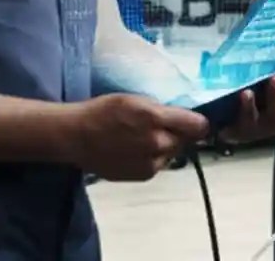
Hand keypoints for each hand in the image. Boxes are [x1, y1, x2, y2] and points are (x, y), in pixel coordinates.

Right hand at [67, 93, 208, 180]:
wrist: (76, 137)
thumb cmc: (103, 111)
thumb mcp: (134, 100)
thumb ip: (162, 110)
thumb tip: (184, 118)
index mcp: (155, 118)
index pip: (196, 125)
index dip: (197, 122)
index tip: (194, 121)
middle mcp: (157, 143)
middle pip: (184, 140)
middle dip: (176, 133)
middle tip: (159, 127)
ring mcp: (151, 162)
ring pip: (171, 153)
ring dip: (164, 147)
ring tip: (141, 139)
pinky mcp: (144, 176)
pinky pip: (158, 164)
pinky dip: (152, 158)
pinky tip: (133, 151)